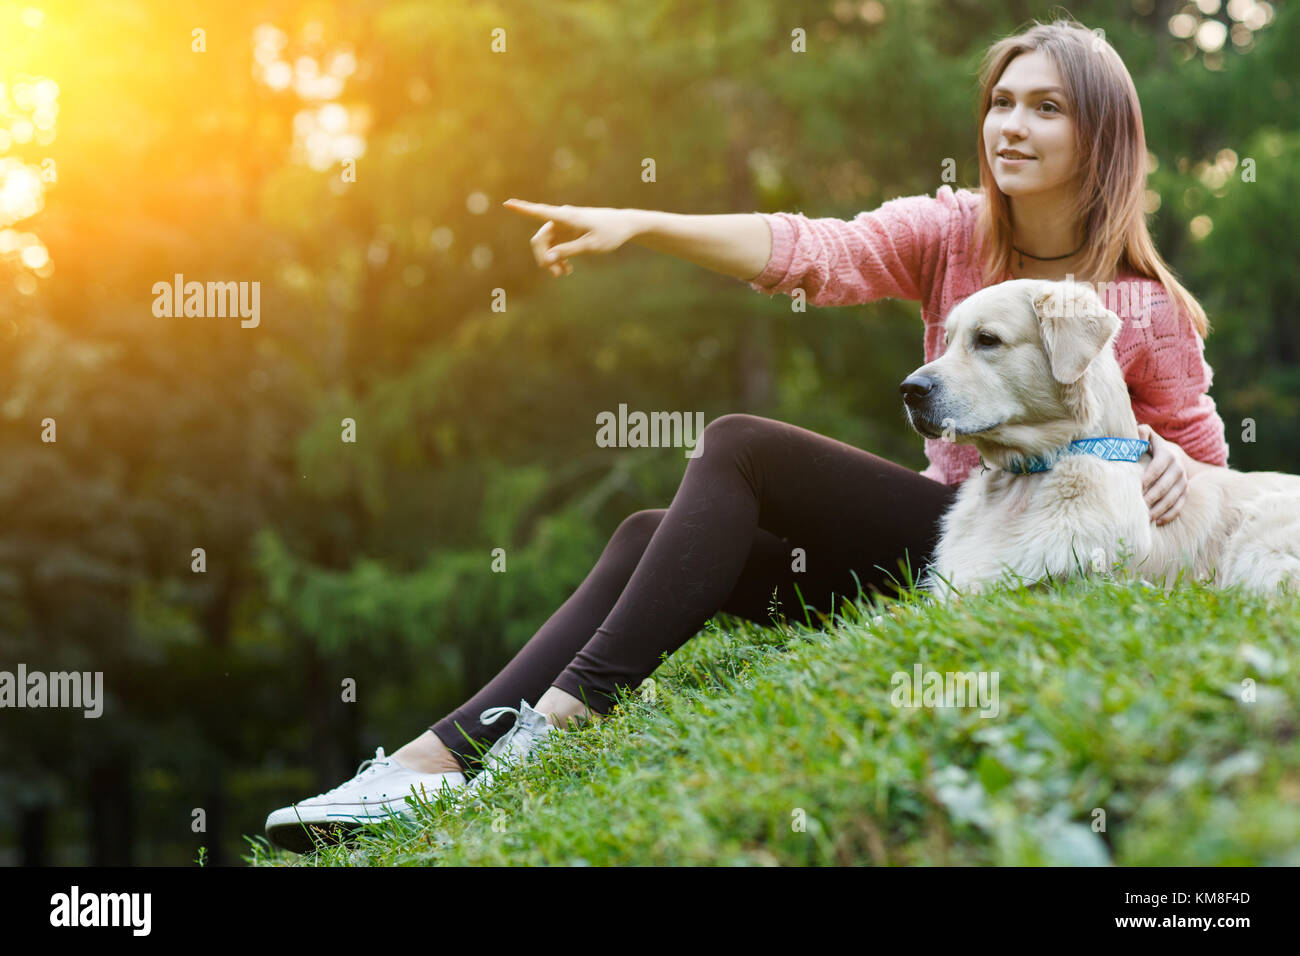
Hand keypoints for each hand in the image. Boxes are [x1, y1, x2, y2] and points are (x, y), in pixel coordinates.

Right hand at [501, 199, 639, 276]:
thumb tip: (547, 259)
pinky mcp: (567, 232)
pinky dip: (558, 258)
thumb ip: (568, 251)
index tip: (507, 203)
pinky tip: (567, 269)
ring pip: (546, 245)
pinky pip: (554, 246)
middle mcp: (561, 219)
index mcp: (566, 217)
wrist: (624, 226)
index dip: (522, 209)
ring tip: (564, 274)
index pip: (539, 212)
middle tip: (556, 275)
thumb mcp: (591, 246)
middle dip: (543, 258)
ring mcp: (563, 226)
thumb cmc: (610, 233)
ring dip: (551, 261)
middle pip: (540, 239)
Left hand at [1137, 424, 1186, 525]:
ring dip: (1158, 509)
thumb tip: (1135, 437)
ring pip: (1172, 498)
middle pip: (1164, 486)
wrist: (1175, 455)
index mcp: (1168, 455)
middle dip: (1150, 498)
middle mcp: (1178, 468)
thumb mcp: (1148, 436)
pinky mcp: (1186, 492)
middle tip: (1136, 508)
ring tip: (1144, 519)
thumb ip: (1141, 433)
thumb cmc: (1153, 446)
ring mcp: (1184, 481)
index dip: (1146, 478)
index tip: (1134, 488)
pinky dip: (1170, 514)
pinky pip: (1180, 505)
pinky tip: (1157, 522)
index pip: (1156, 468)